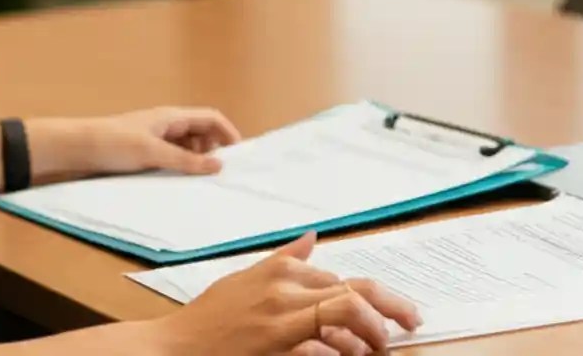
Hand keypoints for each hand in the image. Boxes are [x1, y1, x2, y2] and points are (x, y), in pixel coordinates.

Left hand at [28, 107, 242, 179]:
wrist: (73, 148)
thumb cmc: (112, 144)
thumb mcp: (152, 153)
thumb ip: (186, 159)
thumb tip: (219, 165)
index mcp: (172, 117)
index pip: (211, 119)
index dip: (228, 133)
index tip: (239, 156)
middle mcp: (166, 125)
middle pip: (202, 132)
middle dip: (214, 150)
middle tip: (219, 173)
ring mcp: (154, 138)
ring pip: (187, 146)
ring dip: (196, 159)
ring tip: (200, 180)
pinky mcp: (143, 153)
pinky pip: (171, 157)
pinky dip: (180, 166)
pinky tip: (178, 181)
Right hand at [151, 233, 421, 355]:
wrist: (170, 350)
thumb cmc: (208, 319)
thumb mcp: (245, 279)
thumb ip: (283, 258)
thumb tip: (312, 237)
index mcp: (283, 270)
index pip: (346, 281)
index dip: (376, 299)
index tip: (393, 313)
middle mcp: (286, 288)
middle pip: (357, 290)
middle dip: (393, 306)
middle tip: (413, 322)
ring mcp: (281, 319)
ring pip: (347, 311)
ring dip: (373, 331)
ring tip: (381, 347)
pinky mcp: (274, 347)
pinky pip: (320, 346)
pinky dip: (341, 352)